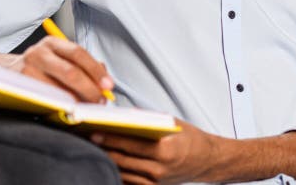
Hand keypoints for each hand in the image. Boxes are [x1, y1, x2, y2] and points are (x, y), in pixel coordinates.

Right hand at [10, 36, 113, 102]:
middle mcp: (37, 53)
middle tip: (99, 101)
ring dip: (75, 102)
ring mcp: (25, 70)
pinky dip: (59, 107)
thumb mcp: (61, 60)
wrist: (6, 76)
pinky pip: (43, 100)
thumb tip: (104, 82)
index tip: (108, 85)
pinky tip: (68, 112)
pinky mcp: (17, 88)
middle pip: (69, 71)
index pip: (78, 54)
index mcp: (52, 43)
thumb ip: (84, 67)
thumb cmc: (41, 70)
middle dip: (89, 89)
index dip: (96, 70)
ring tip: (87, 109)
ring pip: (56, 89)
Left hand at [90, 119, 219, 184]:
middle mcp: (159, 168)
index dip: (110, 138)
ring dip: (108, 161)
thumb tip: (124, 116)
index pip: (130, 143)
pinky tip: (110, 163)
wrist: (206, 160)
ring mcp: (155, 181)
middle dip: (104, 148)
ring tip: (96, 150)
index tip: (96, 132)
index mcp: (165, 149)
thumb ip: (148, 119)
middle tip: (89, 139)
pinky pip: (129, 182)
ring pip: (122, 172)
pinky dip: (118, 173)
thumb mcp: (172, 123)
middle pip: (122, 159)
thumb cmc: (191, 140)